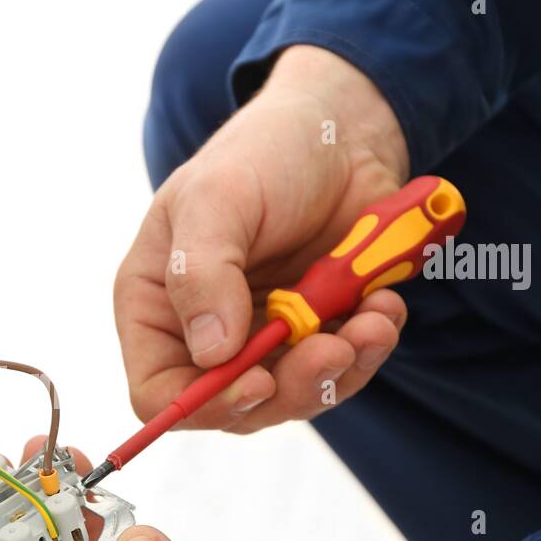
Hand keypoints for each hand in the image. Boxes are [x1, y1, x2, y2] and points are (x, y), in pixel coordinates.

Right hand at [116, 45, 411, 432]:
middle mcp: (203, 333)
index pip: (158, 390)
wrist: (343, 133)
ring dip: (340, 370)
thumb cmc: (264, 152)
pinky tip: (383, 305)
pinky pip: (342, 370)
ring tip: (373, 320)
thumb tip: (212, 352)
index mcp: (156, 306)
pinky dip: (369, 347)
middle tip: (334, 349)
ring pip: (294, 397)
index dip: (204, 404)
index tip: (259, 383)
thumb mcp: (217, 198)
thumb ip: (201, 272)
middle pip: (234, 407)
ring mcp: (263, 339)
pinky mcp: (317, 334)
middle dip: (291, 389)